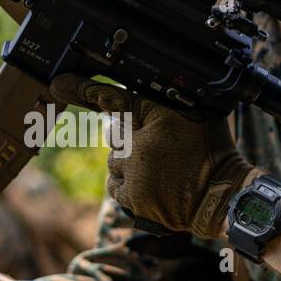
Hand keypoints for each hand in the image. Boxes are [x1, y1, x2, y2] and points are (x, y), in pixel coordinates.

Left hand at [49, 75, 260, 238]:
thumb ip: (158, 103)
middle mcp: (139, 145)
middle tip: (159, 148)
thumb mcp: (193, 112)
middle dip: (130, 139)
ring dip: (129, 164)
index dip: (81, 88)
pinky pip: (116, 186)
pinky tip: (150, 183)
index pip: (111, 98)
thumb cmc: (211, 151)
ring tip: (160, 169)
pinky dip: (127, 184)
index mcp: (155, 118)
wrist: (221, 196)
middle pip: (115, 135)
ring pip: (114, 161)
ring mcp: (134, 173)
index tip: (58, 83)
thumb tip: (127, 96)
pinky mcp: (133, 198)